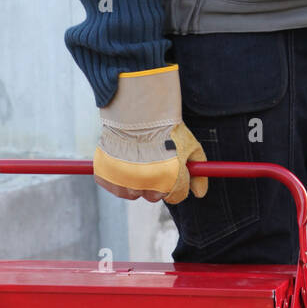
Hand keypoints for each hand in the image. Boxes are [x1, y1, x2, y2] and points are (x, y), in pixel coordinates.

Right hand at [94, 65, 207, 204]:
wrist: (136, 111)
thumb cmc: (165, 128)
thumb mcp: (190, 146)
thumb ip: (197, 171)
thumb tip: (200, 193)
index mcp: (170, 181)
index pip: (176, 195)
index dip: (176, 183)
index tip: (171, 171)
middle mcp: (147, 187)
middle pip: (154, 195)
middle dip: (155, 182)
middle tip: (152, 162)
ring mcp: (124, 184)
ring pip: (132, 192)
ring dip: (135, 180)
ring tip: (136, 156)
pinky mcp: (106, 178)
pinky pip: (113, 185)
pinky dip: (116, 176)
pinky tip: (121, 158)